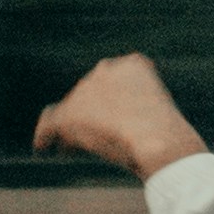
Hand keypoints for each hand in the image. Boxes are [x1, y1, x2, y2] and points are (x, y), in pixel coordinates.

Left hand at [32, 54, 207, 179]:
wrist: (159, 141)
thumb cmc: (170, 138)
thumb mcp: (160, 120)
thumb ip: (139, 117)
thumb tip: (118, 132)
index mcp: (134, 64)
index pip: (111, 80)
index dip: (108, 102)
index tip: (114, 121)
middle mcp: (106, 69)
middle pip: (87, 94)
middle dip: (88, 116)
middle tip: (96, 139)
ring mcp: (87, 89)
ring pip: (71, 110)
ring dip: (72, 130)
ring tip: (73, 148)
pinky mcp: (71, 113)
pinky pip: (51, 123)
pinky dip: (46, 136)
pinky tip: (43, 146)